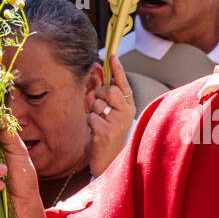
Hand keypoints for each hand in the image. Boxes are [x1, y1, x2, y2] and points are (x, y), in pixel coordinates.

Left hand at [87, 57, 135, 176]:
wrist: (110, 162)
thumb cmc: (108, 135)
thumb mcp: (112, 114)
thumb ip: (107, 96)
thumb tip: (99, 74)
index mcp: (129, 106)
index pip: (123, 84)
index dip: (118, 69)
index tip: (112, 56)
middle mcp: (126, 113)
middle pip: (109, 90)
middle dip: (99, 96)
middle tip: (100, 108)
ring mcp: (117, 123)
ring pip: (98, 104)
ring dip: (93, 112)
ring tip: (99, 124)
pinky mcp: (106, 132)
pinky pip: (91, 117)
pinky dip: (90, 123)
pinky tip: (96, 133)